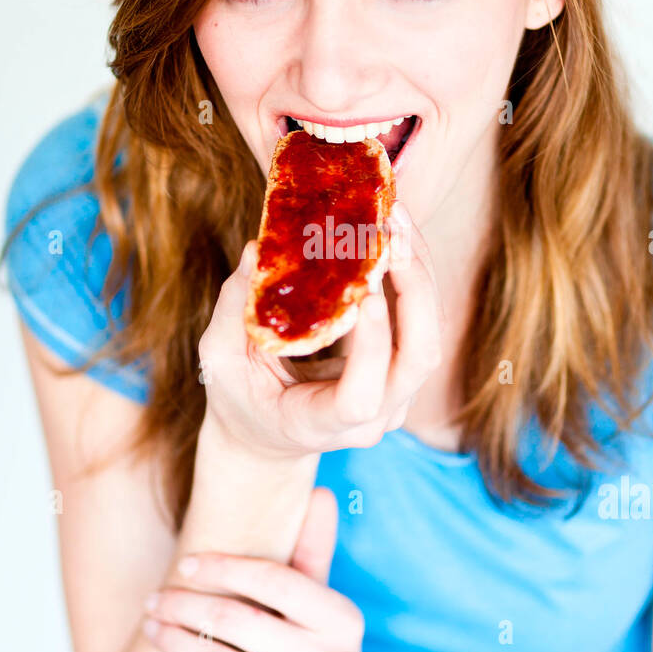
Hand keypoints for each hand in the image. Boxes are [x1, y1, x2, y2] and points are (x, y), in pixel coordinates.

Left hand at [140, 488, 366, 651]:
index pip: (274, 580)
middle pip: (238, 622)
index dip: (224, 567)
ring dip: (177, 644)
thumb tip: (321, 491)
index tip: (185, 563)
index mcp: (341, 618)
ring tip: (153, 629)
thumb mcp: (323, 605)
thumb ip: (313, 551)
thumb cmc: (320, 651)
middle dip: (185, 606)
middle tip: (152, 599)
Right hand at [198, 200, 444, 459]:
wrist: (269, 434)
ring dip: (420, 270)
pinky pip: (423, 320)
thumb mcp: (222, 361)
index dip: (371, 348)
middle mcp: (374, 415)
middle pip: (419, 358)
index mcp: (323, 423)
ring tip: (396, 217)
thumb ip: (233, 310)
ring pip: (430, 334)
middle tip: (391, 232)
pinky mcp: (403, 368)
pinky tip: (396, 232)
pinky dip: (415, 272)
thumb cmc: (240, 399)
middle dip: (415, 290)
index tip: (368, 296)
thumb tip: (258, 251)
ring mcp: (396, 394)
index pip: (361, 397)